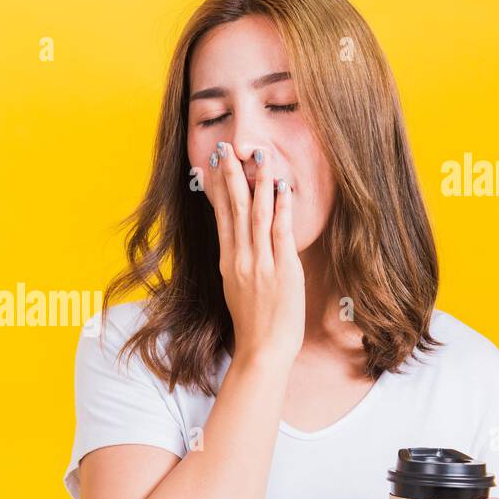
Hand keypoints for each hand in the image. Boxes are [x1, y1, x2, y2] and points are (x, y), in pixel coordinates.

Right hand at [201, 140, 304, 364]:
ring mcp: (260, 265)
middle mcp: (240, 259)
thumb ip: (240, 261)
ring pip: (256, 215)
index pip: (221, 216)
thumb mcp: (237, 288)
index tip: (216, 163)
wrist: (262, 351)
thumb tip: (243, 239)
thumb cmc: (255, 324)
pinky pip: (280, 234)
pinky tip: (282, 189)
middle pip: (234, 209)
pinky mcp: (282, 272)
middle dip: (232, 176)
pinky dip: (281, 209)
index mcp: (228, 262)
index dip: (219, 187)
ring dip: (258, 184)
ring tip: (259, 157)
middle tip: (229, 147)